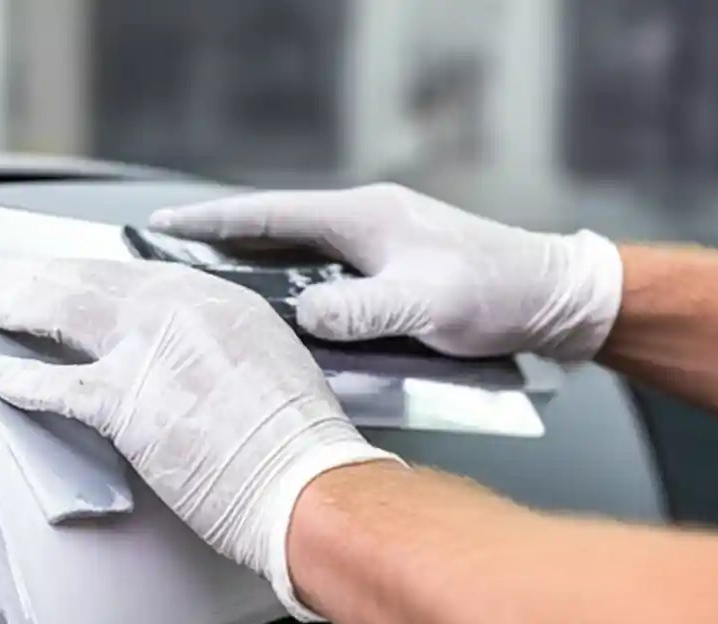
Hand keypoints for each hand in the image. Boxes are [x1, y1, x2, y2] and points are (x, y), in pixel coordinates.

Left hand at [0, 257, 398, 619]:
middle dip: (36, 275)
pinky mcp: (126, 401)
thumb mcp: (266, 360)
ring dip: (16, 304)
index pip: (131, 273)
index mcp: (216, 297)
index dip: (85, 272)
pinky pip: (58, 384)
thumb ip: (215, 345)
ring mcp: (149, 351)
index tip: (60, 271)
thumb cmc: (297, 440)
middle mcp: (179, 310)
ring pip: (64, 313)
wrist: (308, 481)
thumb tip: (179, 359)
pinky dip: (22, 379)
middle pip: (89, 280)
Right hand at [149, 183, 623, 360]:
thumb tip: (301, 315)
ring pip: (297, 251)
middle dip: (220, 240)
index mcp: (362, 217)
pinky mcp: (390, 266)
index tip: (163, 225)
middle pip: (274, 228)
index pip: (268, 215)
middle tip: (170, 256)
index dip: (212, 221)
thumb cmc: (495, 292)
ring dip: (254, 263)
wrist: (554, 296)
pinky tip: (277, 308)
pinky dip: (290, 281)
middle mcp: (364, 222)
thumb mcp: (426, 304)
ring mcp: (377, 243)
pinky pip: (323, 270)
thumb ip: (362, 309)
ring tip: (208, 283)